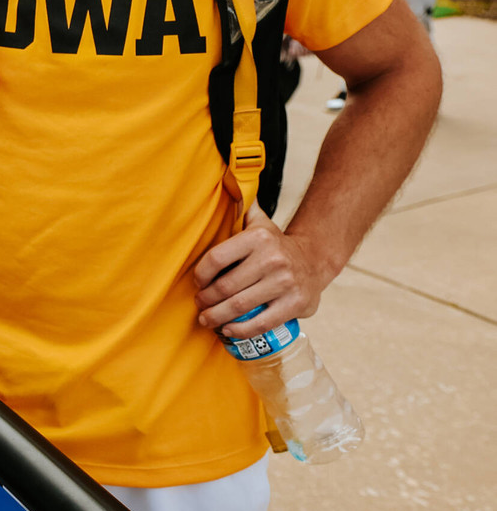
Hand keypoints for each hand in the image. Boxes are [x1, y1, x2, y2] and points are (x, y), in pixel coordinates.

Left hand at [193, 203, 333, 334]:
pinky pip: (261, 323)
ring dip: (217, 317)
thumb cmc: (275, 245)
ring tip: (207, 320)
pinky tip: (228, 331)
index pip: (216, 258)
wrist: (315, 261)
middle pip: (225, 286)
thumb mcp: (261, 223)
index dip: (200, 274)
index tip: (196, 283)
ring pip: (240, 306)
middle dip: (206, 300)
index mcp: (258, 237)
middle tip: (199, 305)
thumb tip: (225, 180)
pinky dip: (240, 330)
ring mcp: (285, 283)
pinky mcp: (296, 304)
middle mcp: (272, 258)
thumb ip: (242, 208)